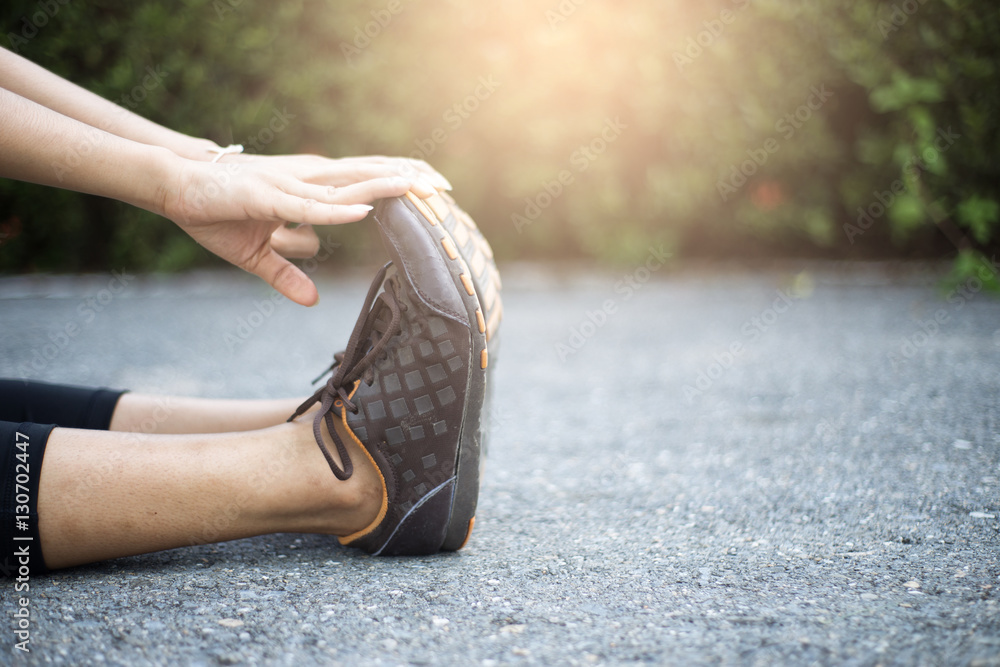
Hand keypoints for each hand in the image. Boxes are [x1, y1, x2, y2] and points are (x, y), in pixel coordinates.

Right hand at [162, 155, 445, 305]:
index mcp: (307, 186)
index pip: (362, 180)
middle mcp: (304, 179)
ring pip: (344, 185)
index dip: (397, 183)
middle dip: (406, 179)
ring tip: (418, 188)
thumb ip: (287, 273)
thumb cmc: (215, 210)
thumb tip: (313, 299)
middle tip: (445, 186)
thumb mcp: (257, 253)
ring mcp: (287, 184)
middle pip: (365, 175)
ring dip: (381, 187)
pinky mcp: (266, 196)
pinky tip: (363, 209)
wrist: (173, 185)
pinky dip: (335, 209)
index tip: (433, 191)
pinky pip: (307, 205)